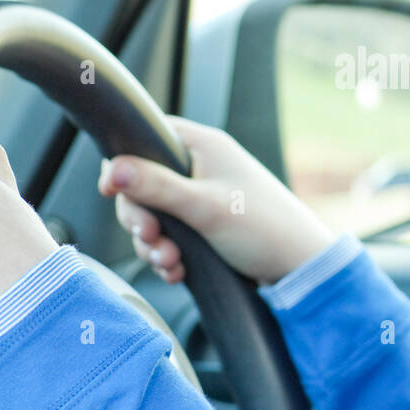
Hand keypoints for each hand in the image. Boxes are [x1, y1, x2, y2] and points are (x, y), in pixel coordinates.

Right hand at [98, 115, 336, 285]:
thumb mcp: (204, 207)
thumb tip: (113, 168)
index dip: (124, 164)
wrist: (300, 270)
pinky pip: (170, 238)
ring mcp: (203, 199)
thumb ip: (157, 187)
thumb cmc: (263, 228)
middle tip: (149, 236)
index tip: (110, 191)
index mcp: (203, 146)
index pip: (146, 138)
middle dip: (140, 217)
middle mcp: (201, 168)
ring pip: (154, 216)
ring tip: (169, 262)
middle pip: (142, 185)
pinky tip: (177, 272)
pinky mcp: (206, 229)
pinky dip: (167, 255)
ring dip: (153, 244)